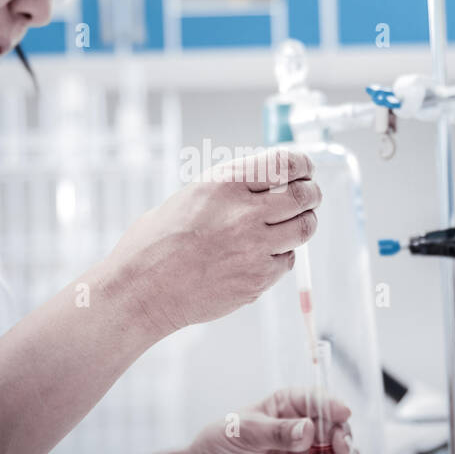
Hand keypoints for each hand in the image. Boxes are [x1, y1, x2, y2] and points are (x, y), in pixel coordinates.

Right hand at [105, 148, 319, 336]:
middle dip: (312, 194)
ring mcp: (254, 247)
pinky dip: (282, 255)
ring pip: (303, 229)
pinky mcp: (258, 278)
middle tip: (310, 197)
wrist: (143, 290)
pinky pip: (287, 260)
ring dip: (304, 223)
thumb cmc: (155, 244)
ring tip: (296, 224)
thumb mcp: (190, 196)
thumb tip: (264, 185)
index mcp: (225, 183)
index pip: (284, 163)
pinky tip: (265, 255)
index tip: (306, 169)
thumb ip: (229, 189)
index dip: (302, 165)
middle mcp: (244, 212)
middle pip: (302, 196)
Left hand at [187, 387, 359, 453]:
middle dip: (344, 439)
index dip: (332, 405)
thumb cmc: (217, 447)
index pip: (315, 400)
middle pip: (336, 429)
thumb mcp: (242, 433)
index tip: (342, 414)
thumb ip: (276, 432)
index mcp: (285, 407)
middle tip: (340, 451)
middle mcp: (302, 430)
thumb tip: (308, 431)